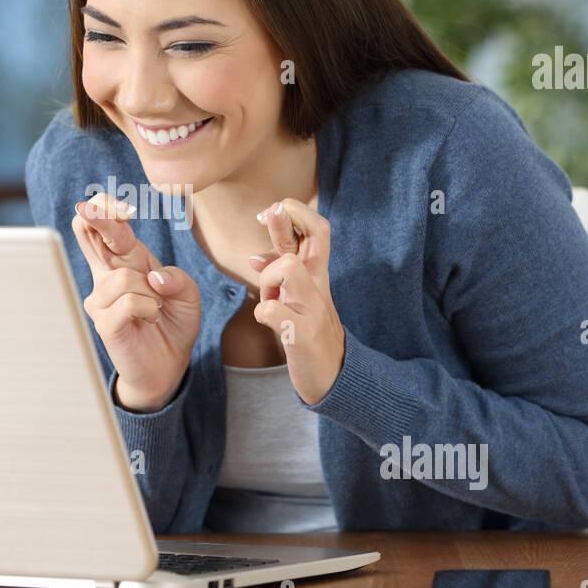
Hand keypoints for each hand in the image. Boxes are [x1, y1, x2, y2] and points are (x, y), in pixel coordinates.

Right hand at [72, 193, 201, 410]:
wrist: (167, 367)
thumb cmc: (172, 325)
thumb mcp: (188, 296)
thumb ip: (178, 279)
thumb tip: (155, 277)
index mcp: (125, 261)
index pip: (103, 227)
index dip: (104, 208)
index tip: (120, 207)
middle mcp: (107, 276)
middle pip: (87, 233)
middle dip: (96, 217)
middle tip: (95, 209)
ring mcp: (100, 299)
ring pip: (124, 278)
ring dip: (151, 293)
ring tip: (155, 310)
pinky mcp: (103, 323)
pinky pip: (129, 303)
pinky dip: (149, 309)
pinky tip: (150, 321)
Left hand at [248, 198, 345, 404]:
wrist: (334, 377)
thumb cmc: (310, 332)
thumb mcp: (299, 298)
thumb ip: (281, 276)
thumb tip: (254, 257)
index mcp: (318, 274)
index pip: (318, 228)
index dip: (295, 211)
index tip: (270, 212)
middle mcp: (319, 285)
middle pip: (314, 235)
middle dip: (283, 219)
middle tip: (264, 215)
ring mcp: (313, 308)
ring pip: (288, 268)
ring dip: (268, 277)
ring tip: (271, 298)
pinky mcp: (302, 334)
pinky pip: (272, 311)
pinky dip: (263, 314)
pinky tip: (270, 323)